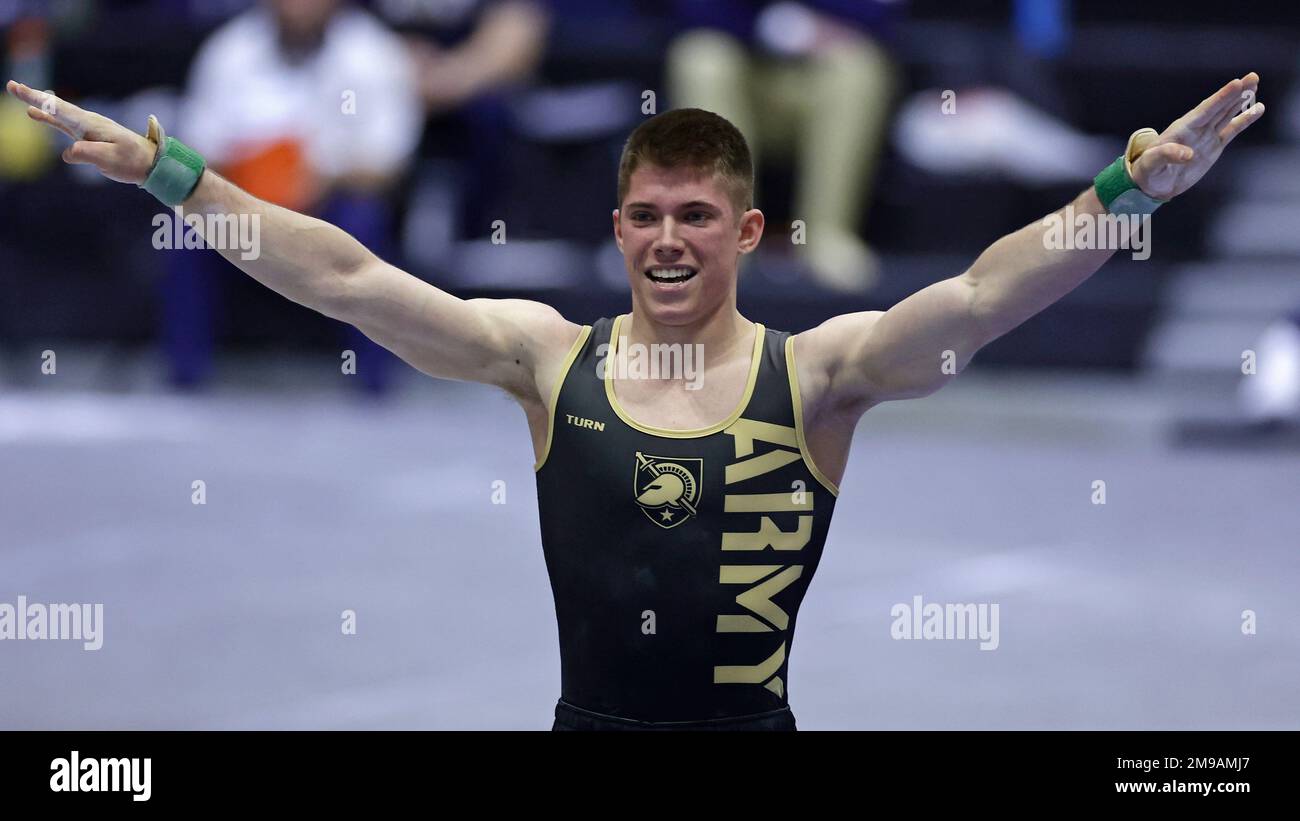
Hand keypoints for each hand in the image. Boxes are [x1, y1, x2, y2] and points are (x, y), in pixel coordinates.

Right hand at [5, 80, 156, 183]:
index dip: (37, 99)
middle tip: (11, 85)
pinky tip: (38, 115)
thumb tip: (66, 153)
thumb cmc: (132, 161)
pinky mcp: (88, 138)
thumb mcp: (109, 159)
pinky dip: (49, 118)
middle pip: (55, 107)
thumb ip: (86, 154)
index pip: (59, 109)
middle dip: (33, 96)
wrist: (150, 163)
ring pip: (58, 114)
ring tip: (20, 97)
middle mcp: (87, 122)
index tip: (19, 89)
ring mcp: (87, 129)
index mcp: (90, 124)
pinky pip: (64, 125)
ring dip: (39, 105)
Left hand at [1129, 72, 1264, 199]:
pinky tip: (1257, 110)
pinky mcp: (1214, 146)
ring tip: (1255, 84)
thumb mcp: (1152, 163)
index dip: (1221, 97)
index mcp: (1182, 129)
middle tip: (1253, 76)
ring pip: (1227, 114)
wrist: (1153, 184)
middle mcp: (1196, 128)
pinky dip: (1244, 120)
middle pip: (1219, 107)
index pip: (1205, 110)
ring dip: (1241, 100)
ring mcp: (1206, 136)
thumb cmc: (1148, 171)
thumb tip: (1188, 154)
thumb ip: (1167, 155)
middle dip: (1236, 92)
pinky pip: (1232, 130)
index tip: (1236, 84)